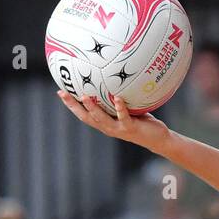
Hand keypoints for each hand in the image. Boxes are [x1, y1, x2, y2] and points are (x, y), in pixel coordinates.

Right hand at [56, 90, 170, 153]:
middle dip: (73, 105)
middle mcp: (108, 127)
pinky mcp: (130, 128)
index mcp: (104, 123)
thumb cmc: (142, 122)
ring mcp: (118, 129)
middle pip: (86, 117)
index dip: (71, 105)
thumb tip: (115, 80)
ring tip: (84, 96)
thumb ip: (119, 100)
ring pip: (101, 119)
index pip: (83, 114)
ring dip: (92, 108)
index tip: (60, 92)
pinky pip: (123, 117)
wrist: (157, 139)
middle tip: (63, 93)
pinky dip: (120, 107)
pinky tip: (117, 98)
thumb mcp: (128, 110)